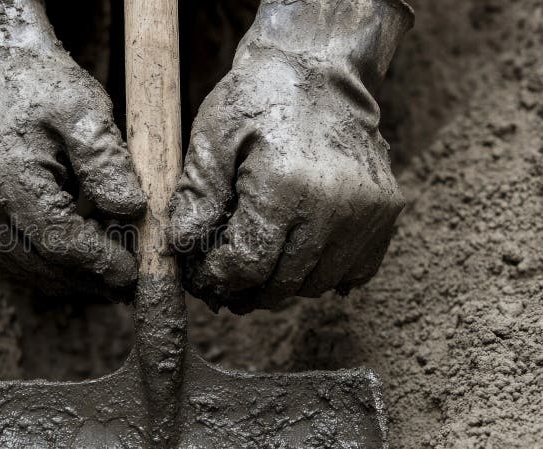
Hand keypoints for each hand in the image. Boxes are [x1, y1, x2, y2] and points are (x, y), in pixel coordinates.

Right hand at [0, 0, 145, 299]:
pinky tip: (85, 257)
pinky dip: (54, 266)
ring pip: (31, 272)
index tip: (136, 273)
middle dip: (91, 279)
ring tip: (114, 270)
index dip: (100, 262)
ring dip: (74, 278)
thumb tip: (132, 210)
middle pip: (44, 267)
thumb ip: (106, 161)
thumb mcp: (83, 111)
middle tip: (134, 282)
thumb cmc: (43, 88)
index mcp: (5, 177)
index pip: (59, 240)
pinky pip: (19, 262)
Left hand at [169, 0, 413, 312]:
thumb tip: (183, 247)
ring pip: (316, 285)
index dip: (218, 278)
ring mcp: (367, 213)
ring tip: (260, 257)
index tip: (203, 271)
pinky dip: (322, 272)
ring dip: (282, 282)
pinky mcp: (386, 213)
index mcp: (285, 186)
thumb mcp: (212, 137)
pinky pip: (354, 272)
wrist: (321, 67)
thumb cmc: (258, 98)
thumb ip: (197, 196)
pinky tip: (298, 248)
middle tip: (225, 274)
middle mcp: (334, 206)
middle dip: (246, 288)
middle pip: (282, 285)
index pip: (247, 266)